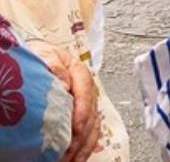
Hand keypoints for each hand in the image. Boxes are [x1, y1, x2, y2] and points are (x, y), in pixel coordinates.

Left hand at [27, 41, 100, 161]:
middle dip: (82, 135)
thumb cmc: (42, 58)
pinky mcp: (83, 114)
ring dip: (84, 145)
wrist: (41, 60)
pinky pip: (91, 132)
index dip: (82, 111)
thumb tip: (63, 80)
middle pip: (91, 114)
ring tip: (73, 159)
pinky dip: (86, 146)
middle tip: (70, 151)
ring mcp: (86, 102)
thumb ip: (54, 64)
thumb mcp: (46, 54)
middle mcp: (86, 88)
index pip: (86, 93)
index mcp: (79, 72)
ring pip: (93, 126)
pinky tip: (78, 157)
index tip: (76, 126)